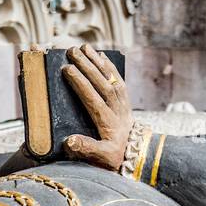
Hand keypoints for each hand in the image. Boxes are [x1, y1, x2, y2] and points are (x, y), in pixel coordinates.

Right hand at [61, 44, 133, 170]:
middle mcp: (116, 108)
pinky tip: (101, 56)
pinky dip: (110, 66)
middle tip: (71, 51)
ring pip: (109, 77)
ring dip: (96, 61)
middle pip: (100, 82)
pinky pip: (118, 79)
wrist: (137, 156)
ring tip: (83, 47)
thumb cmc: (115, 157)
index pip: (92, 97)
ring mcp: (122, 103)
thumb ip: (86, 149)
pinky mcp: (125, 100)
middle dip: (86, 65)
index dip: (80, 83)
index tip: (67, 69)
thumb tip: (69, 141)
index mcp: (106, 121)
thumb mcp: (101, 158)